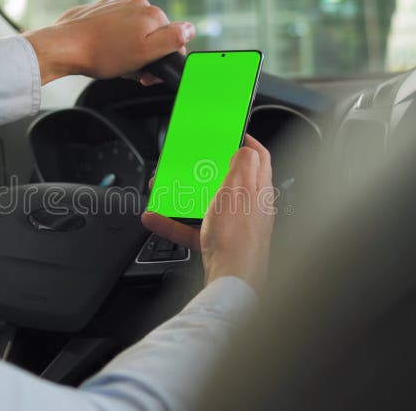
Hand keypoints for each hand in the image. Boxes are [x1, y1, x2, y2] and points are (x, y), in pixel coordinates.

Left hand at [23, 0, 194, 84]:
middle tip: (132, 71)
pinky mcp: (100, 11)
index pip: (173, 39)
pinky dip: (115, 43)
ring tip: (117, 64)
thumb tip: (190, 29)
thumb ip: (172, 39)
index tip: (150, 75)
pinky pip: (116, 30)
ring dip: (131, 51)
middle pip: (152, 36)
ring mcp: (117, 6)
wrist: (66, 47)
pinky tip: (105, 54)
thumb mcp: (145, 53)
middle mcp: (136, 5)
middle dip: (146, 56)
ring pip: (134, 33)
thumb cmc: (103, 54)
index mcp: (152, 14)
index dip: (164, 62)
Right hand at [141, 135, 275, 294]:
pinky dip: (175, 222)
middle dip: (205, 169)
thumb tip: (246, 147)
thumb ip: (243, 165)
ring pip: (206, 203)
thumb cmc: (239, 240)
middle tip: (188, 162)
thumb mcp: (238, 190)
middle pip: (227, 179)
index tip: (228, 133)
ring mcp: (235, 226)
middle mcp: (250, 207)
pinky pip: (193, 228)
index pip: (258, 157)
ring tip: (166, 190)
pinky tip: (157, 218)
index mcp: (258, 189)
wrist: (232, 282)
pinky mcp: (220, 244)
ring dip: (184, 195)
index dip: (245, 141)